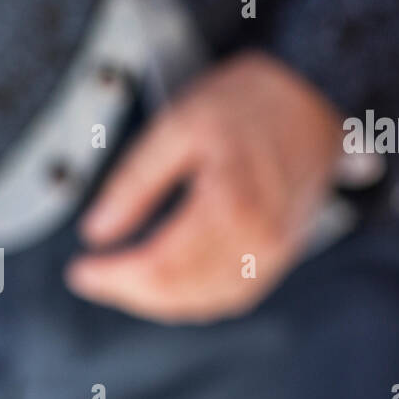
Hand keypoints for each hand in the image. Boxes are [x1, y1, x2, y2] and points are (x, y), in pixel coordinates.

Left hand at [67, 50, 342, 322]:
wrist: (317, 95)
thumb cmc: (251, 103)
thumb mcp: (178, 125)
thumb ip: (134, 182)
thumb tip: (97, 231)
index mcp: (230, 205)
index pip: (158, 266)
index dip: (113, 277)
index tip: (80, 271)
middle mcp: (258, 239)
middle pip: (179, 292)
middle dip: (128, 293)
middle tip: (92, 277)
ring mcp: (275, 252)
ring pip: (205, 302)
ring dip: (157, 302)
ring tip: (122, 281)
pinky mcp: (282, 254)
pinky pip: (232, 296)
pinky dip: (192, 299)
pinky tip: (166, 286)